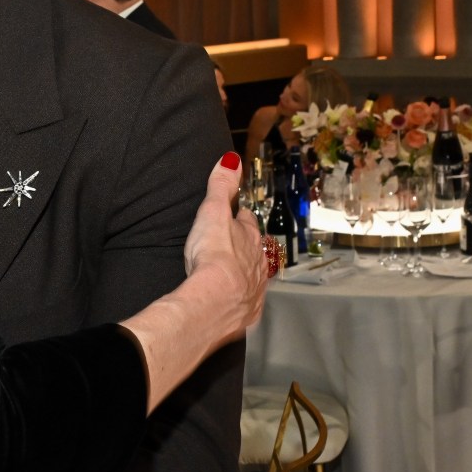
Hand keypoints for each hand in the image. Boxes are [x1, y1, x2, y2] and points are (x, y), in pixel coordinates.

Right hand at [184, 154, 266, 339]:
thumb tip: (231, 159)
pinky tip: (233, 303)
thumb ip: (221, 186)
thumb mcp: (213, 212)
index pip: (247, 223)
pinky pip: (245, 304)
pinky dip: (240, 301)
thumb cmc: (213, 256)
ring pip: (253, 277)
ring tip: (232, 274)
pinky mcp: (246, 313)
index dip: (239, 219)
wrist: (215, 301)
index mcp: (250, 238)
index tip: (234, 215)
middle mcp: (258, 263)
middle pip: (253, 251)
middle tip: (232, 246)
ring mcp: (254, 289)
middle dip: (244, 248)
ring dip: (244, 274)